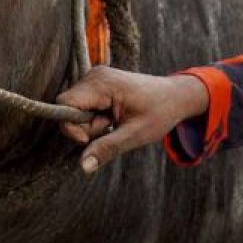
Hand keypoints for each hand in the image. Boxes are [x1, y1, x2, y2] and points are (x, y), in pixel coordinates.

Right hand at [56, 67, 209, 174]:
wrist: (176, 96)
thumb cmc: (160, 113)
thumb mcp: (135, 135)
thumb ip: (106, 148)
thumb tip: (83, 167)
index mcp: (102, 83)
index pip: (65, 103)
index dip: (71, 125)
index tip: (90, 139)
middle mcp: (94, 75)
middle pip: (69, 107)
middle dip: (85, 126)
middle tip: (111, 128)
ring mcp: (94, 77)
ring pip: (75, 108)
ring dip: (90, 123)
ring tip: (114, 122)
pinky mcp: (96, 83)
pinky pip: (82, 105)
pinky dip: (94, 117)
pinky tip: (112, 116)